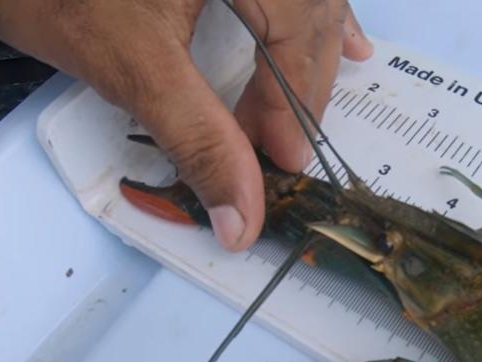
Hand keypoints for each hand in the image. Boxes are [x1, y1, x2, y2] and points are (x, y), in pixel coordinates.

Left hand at [0, 0, 372, 250]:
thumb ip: (199, 141)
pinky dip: (313, 13)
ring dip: (316, 48)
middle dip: (301, 83)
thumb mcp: (134, 69)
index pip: (293, 31)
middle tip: (276, 146)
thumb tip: (244, 221)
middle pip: (310, 10)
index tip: (282, 162)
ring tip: (320, 98)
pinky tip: (346, 37)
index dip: (294, 104)